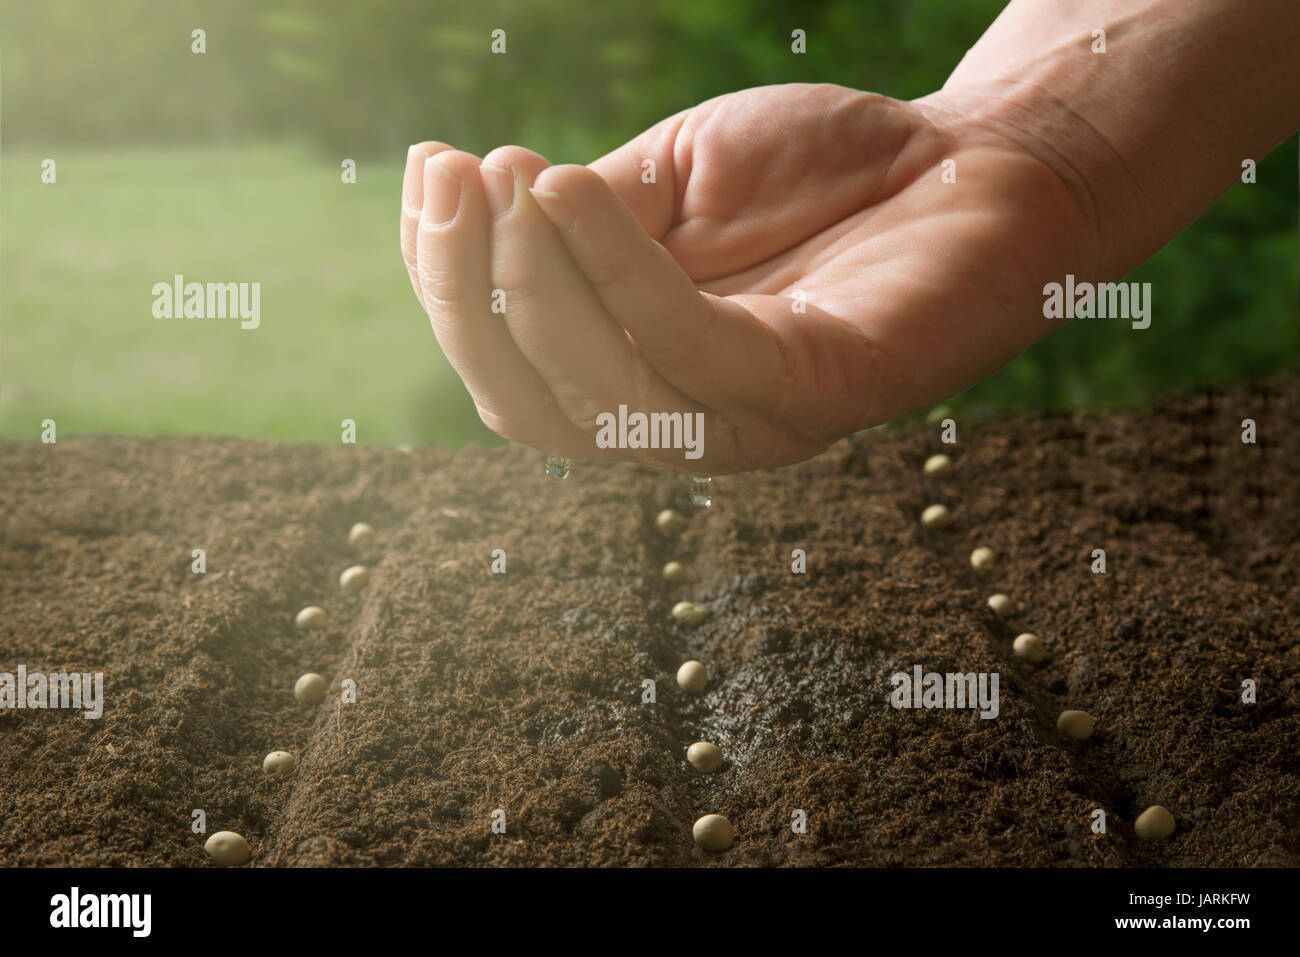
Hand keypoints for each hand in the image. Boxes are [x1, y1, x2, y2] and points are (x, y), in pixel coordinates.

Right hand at [400, 83, 1093, 473]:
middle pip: (535, 405)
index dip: (450, 285)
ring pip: (601, 396)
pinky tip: (570, 191)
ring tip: (513, 181)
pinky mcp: (816, 394)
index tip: (428, 171)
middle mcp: (684, 423)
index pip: (512, 371)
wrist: (976, 158)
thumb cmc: (822, 172)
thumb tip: (483, 209)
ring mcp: (750, 423)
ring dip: (533, 286)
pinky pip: (693, 353)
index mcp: (640, 379)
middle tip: (453, 178)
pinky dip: (619, 275)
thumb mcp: (674, 184)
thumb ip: (587, 222)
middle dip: (468, 296)